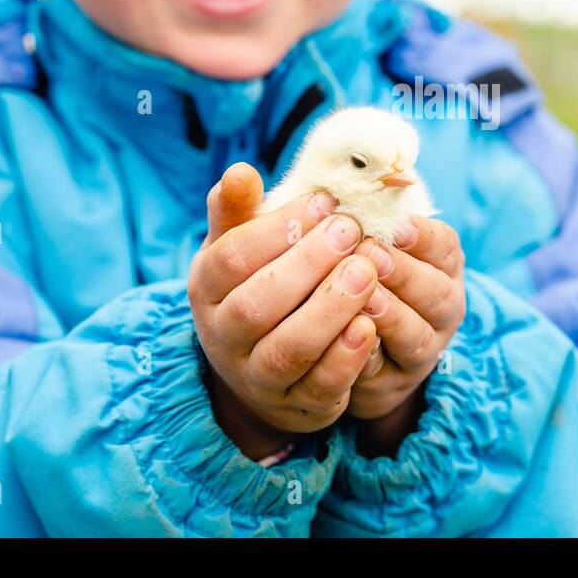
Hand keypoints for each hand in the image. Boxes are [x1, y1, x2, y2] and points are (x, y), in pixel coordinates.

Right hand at [189, 163, 381, 459]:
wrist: (264, 366)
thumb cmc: (257, 284)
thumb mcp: (239, 245)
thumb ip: (239, 210)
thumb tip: (240, 172)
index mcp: (207, 289)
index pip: (231, 259)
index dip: (276, 229)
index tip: (324, 202)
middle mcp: (223, 337)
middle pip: (257, 306)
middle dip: (307, 266)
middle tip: (351, 231)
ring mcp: (258, 377)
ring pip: (289, 350)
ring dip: (329, 310)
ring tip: (367, 272)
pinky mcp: (298, 405)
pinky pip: (319, 387)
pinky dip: (345, 359)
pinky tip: (370, 326)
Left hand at [346, 215, 466, 454]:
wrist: (347, 343)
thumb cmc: (353, 271)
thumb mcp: (365, 237)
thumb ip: (356, 212)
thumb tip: (329, 179)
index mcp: (440, 264)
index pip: (444, 246)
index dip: (422, 236)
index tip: (395, 225)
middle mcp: (442, 307)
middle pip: (437, 291)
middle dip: (405, 272)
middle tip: (371, 254)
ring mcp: (423, 349)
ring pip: (418, 335)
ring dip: (392, 315)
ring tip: (364, 298)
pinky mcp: (394, 384)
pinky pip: (386, 372)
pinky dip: (369, 357)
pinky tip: (349, 338)